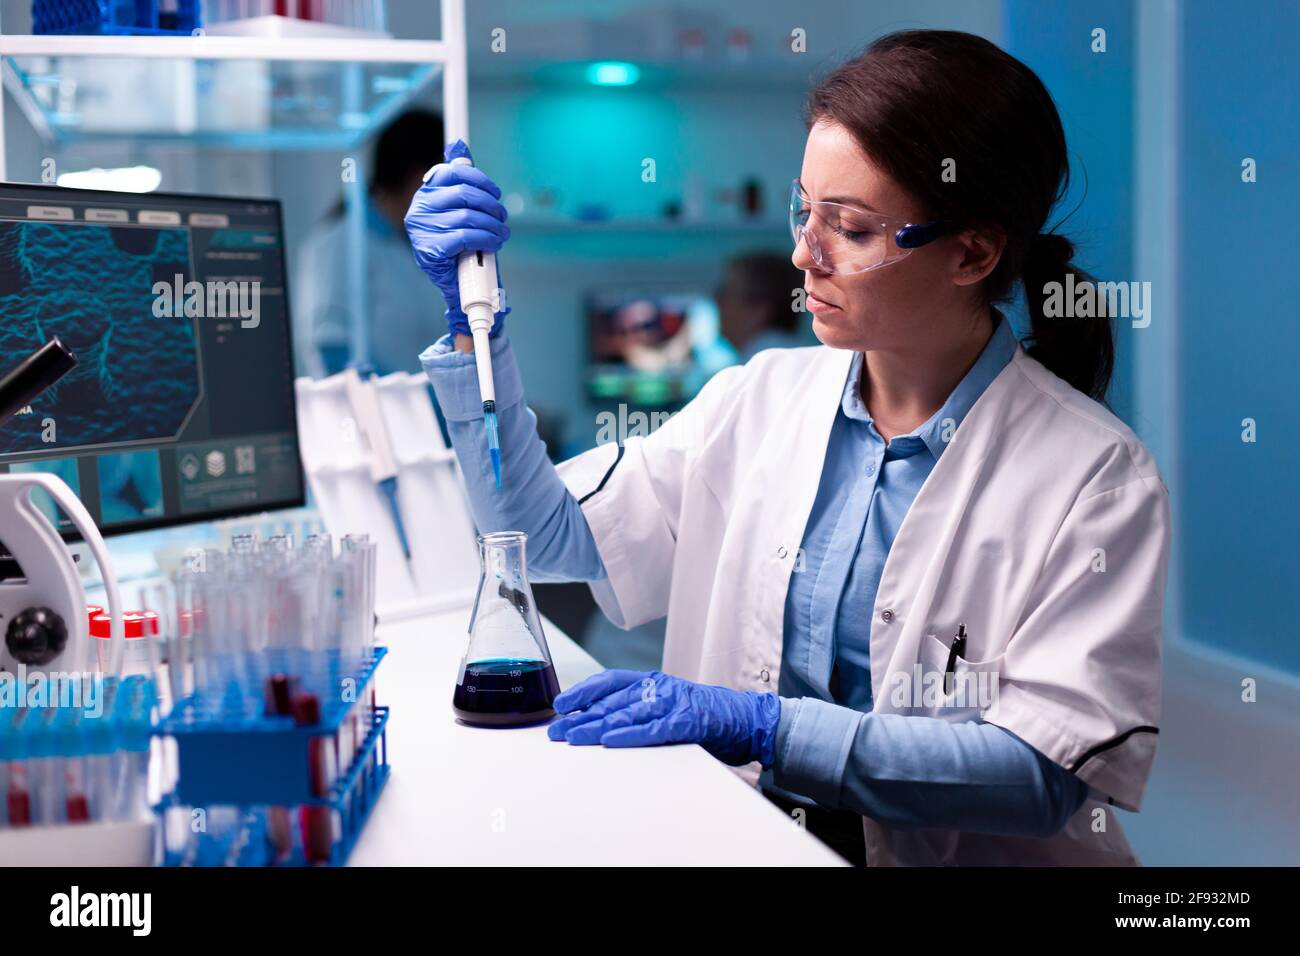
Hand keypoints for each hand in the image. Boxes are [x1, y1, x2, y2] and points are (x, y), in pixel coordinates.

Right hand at [404, 140, 510, 338]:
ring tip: (502, 233)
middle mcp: (419, 209)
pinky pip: (465, 237)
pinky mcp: (430, 250)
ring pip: (468, 217)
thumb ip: (460, 179)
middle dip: (491, 205)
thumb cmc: (460, 243)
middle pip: (464, 194)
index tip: (495, 193)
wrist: (457, 282)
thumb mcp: (461, 208)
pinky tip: (494, 243)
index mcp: (425, 193)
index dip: (479, 179)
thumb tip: (458, 145)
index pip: (452, 173)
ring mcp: (422, 230)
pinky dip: (486, 240)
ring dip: (493, 225)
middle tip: (503, 217)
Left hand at [547, 669, 781, 766]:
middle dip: (580, 717)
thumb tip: (602, 725)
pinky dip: (630, 734)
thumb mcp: (667, 708)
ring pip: (626, 713)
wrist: (747, 720)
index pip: (609, 682)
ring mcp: (673, 702)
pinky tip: (611, 740)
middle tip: (556, 731)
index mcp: (652, 682)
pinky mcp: (687, 721)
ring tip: (573, 738)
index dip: (583, 692)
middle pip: (611, 701)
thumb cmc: (706, 718)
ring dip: (596, 727)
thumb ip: (640, 712)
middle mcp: (658, 687)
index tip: (560, 706)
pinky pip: (653, 728)